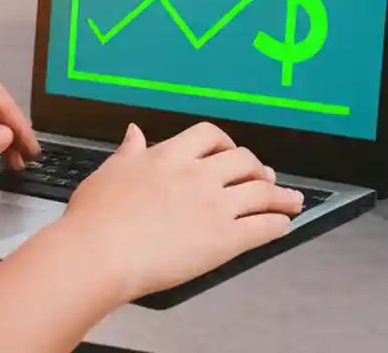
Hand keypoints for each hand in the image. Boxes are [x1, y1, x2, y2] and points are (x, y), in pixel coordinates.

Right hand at [56, 121, 303, 302]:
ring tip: (293, 201)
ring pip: (262, 193)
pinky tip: (283, 225)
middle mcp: (198, 176)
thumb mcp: (109, 173)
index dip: (225, 142)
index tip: (229, 150)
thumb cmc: (94, 219)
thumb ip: (129, 153)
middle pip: (243, 160)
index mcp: (170, 156)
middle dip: (257, 168)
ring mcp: (215, 206)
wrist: (97, 255)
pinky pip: (262, 227)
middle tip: (265, 177)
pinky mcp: (224, 239)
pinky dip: (277, 224)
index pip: (209, 136)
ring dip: (282, 196)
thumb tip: (134, 132)